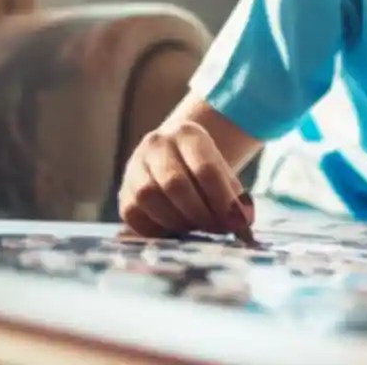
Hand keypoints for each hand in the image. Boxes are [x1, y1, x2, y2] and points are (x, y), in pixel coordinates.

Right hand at [118, 120, 252, 238]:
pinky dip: (157, 229)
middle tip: (219, 230)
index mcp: (187, 134)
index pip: (205, 169)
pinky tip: (176, 232)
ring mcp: (135, 166)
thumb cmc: (205, 169)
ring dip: (178, 222)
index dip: (223, 201)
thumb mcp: (224, 172)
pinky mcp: (123, 192)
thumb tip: (243, 226)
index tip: (238, 223)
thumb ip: (235, 198)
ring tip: (198, 229)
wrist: (175, 156)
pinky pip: (133, 215)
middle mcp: (156, 145)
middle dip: (201, 214)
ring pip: (149, 198)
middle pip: (175, 184)